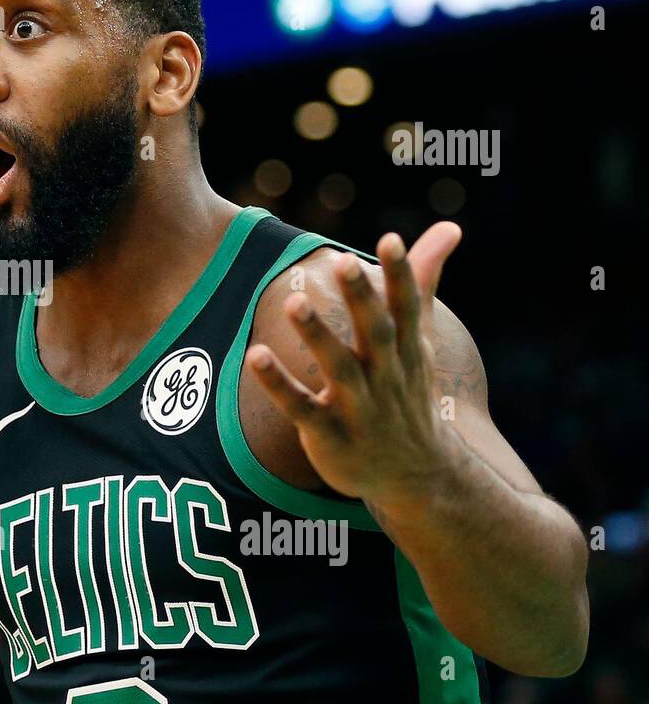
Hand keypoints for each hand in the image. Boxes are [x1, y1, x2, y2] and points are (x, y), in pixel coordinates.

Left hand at [246, 223, 465, 502]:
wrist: (418, 477)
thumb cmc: (410, 394)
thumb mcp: (421, 339)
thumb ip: (423, 282)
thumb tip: (450, 227)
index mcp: (406, 351)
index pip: (406, 309)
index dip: (401, 275)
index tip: (391, 239)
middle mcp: (386, 377)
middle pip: (376, 334)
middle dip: (361, 300)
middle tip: (343, 262)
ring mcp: (359, 409)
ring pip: (338, 370)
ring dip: (316, 336)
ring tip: (292, 301)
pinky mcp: (330, 435)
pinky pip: (301, 409)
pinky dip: (279, 385)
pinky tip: (254, 356)